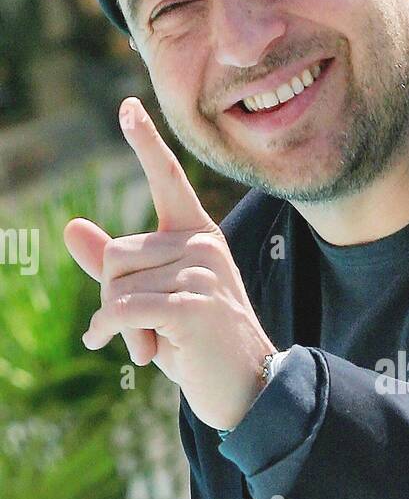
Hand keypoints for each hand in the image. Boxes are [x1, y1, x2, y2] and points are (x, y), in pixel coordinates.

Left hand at [63, 97, 276, 431]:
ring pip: (116, 284)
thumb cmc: (199, 345)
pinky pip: (122, 308)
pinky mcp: (191, 304)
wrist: (247, 391)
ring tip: (150, 345)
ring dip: (118, 324)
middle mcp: (202, 245)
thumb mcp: (154, 300)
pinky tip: (122, 350)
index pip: (168, 180)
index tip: (127, 107)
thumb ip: (115, 265)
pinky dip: (110, 331)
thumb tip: (70, 227)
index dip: (146, 143)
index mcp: (198, 236)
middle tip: (138, 331)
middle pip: (116, 253)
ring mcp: (200, 272)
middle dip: (112, 297)